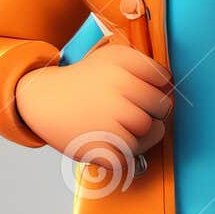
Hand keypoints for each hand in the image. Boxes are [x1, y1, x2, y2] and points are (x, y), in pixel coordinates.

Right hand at [16, 42, 172, 163]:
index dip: (158, 87)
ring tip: (121, 127)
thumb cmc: (84, 82)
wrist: (43, 100)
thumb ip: (145, 66)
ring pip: (151, 133)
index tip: (141, 90)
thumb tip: (171, 89)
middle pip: (162, 107)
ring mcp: (109, 119)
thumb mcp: (112, 57)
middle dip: (153, 111)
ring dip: (143, 134)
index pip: (163, 78)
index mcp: (122, 63)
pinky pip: (131, 155)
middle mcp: (117, 88)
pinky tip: (111, 141)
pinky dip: (124, 153)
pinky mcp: (100, 146)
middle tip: (131, 111)